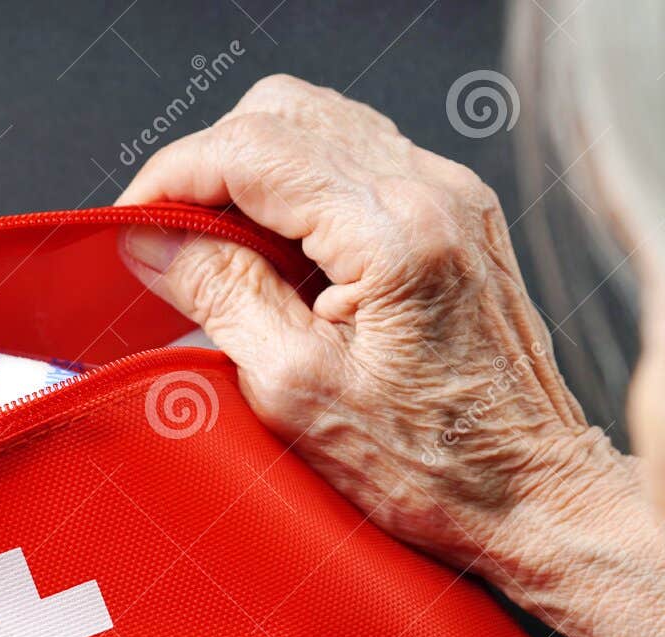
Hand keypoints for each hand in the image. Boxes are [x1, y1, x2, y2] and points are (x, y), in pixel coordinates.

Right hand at [117, 74, 615, 583]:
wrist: (533, 496)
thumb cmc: (431, 467)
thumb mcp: (297, 391)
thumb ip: (220, 295)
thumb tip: (155, 241)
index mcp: (395, 233)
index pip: (254, 150)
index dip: (173, 175)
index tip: (132, 223)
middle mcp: (433, 192)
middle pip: (285, 113)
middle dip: (209, 163)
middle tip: (168, 234)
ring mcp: (453, 198)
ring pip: (322, 126)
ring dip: (254, 173)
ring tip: (219, 248)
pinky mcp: (457, 218)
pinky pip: (359, 162)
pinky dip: (300, 190)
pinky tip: (281, 257)